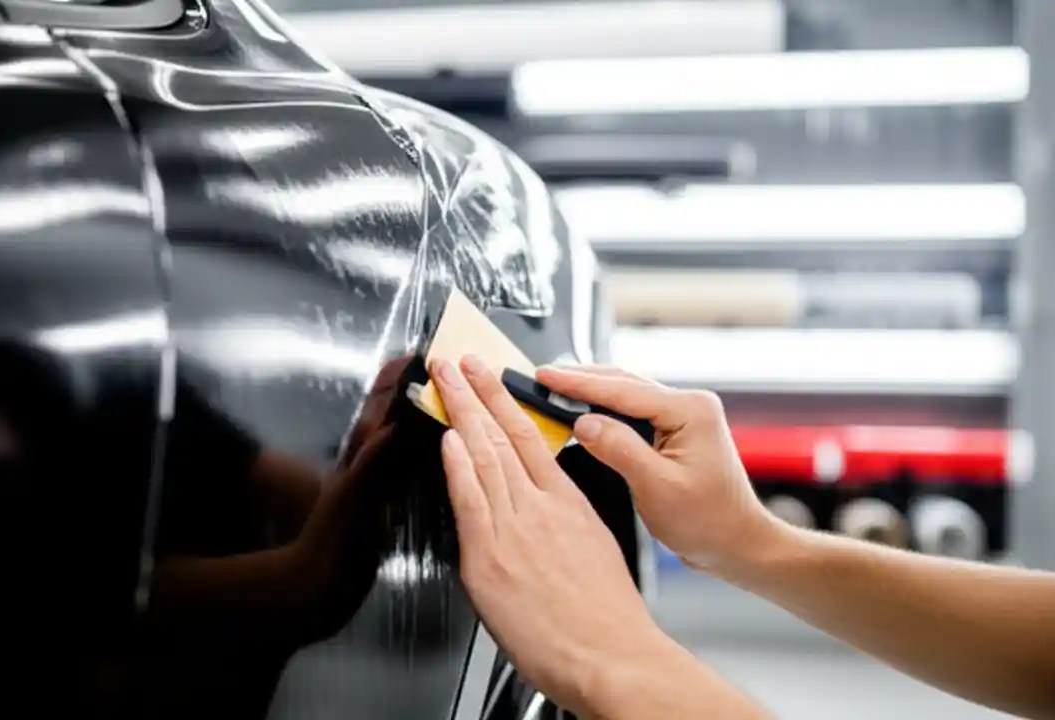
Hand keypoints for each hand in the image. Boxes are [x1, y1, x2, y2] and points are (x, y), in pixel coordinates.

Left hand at [429, 355, 675, 715]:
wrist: (610, 655)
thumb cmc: (605, 619)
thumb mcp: (594, 553)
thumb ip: (563, 527)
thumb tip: (544, 518)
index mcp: (568, 504)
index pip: (529, 439)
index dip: (505, 402)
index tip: (491, 378)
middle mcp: (540, 507)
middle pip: (502, 435)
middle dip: (476, 392)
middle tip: (458, 360)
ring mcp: (513, 528)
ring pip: (484, 455)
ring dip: (461, 412)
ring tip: (445, 380)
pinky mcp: (489, 556)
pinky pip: (470, 497)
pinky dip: (458, 462)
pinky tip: (448, 437)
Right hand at [536, 366, 779, 573]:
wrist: (737, 543)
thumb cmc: (709, 521)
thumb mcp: (658, 488)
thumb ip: (620, 450)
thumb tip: (584, 423)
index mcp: (691, 411)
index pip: (623, 390)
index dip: (578, 382)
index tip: (545, 375)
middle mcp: (690, 405)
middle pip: (624, 384)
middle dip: (582, 380)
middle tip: (543, 378)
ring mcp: (684, 417)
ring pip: (628, 396)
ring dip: (592, 393)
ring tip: (556, 390)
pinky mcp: (676, 432)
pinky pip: (634, 413)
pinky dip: (606, 411)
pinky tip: (585, 412)